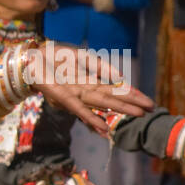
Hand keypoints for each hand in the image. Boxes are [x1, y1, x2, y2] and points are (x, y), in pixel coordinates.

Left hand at [31, 45, 153, 134]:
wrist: (33, 57)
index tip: (149, 102)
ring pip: (101, 103)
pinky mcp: (61, 97)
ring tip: (137, 115)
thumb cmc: (55, 58)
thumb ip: (102, 67)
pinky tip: (103, 127)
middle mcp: (85, 90)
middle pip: (112, 98)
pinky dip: (90, 118)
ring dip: (119, 109)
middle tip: (151, 110)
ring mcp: (75, 94)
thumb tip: (121, 79)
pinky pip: (78, 109)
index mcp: (91, 82)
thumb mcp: (83, 58)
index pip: (116, 90)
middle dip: (131, 104)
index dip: (133, 95)